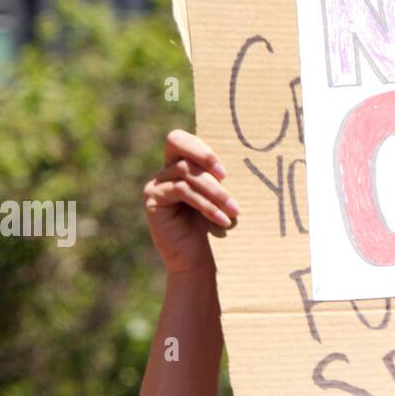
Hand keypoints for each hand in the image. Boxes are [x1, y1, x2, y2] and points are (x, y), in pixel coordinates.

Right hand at [143, 130, 238, 275]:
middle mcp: (164, 169)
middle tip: (225, 175)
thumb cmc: (212, 222)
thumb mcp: (218, 193)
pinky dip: (207, 205)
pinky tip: (222, 219)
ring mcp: (156, 183)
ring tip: (234, 209)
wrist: (194, 257)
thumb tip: (242, 153)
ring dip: (216, 191)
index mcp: (180, 162)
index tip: (225, 170)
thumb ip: (218, 173)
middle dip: (203, 154)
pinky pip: (183, 191)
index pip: (183, 138)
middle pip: (176, 141)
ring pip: (188, 173)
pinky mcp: (152, 198)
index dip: (202, 147)